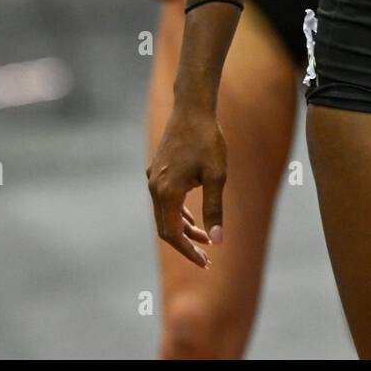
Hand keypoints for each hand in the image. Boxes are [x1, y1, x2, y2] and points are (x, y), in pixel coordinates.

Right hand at [146, 107, 226, 267]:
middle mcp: (154, 187)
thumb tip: (217, 241)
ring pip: (165, 213)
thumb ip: (214, 209)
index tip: (205, 262)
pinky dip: (178, 213)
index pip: (172, 234)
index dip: (188, 251)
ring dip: (183, 228)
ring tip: (204, 238)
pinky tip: (192, 217)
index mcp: (166, 192)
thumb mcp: (216, 176)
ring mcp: (153, 178)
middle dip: (186, 244)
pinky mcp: (157, 169)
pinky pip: (164, 200)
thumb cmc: (207, 140)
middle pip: (166, 227)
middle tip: (207, 257)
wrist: (192, 108)